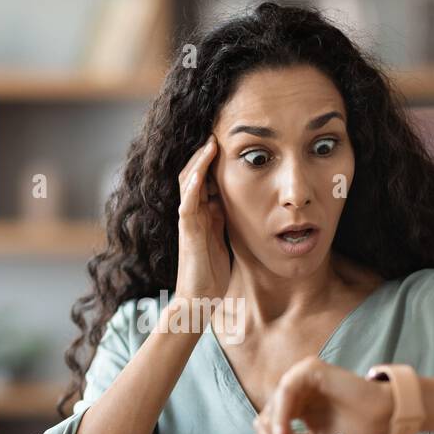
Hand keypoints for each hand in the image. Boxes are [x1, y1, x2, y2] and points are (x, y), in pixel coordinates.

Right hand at [173, 135, 230, 303]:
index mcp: (204, 214)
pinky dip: (192, 186)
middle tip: (219, 134)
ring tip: (210, 144)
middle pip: (194, 174)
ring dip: (198, 163)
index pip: (205, 179)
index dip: (214, 161)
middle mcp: (193, 214)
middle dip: (205, 154)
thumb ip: (229, 221)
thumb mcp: (226, 240)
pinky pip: (187, 204)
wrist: (199, 299)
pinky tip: (199, 172)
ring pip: (187, 183)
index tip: (230, 143)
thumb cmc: (213, 274)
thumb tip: (246, 204)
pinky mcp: (187, 232)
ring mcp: (188, 221)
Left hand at [248, 357, 396, 433]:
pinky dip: (281, 413)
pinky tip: (285, 432)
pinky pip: (285, 391)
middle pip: (266, 415)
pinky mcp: (309, 369)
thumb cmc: (350, 429)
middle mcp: (295, 389)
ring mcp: (301, 376)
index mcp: (295, 404)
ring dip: (278, 431)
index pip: (268, 423)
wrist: (379, 418)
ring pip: (273, 405)